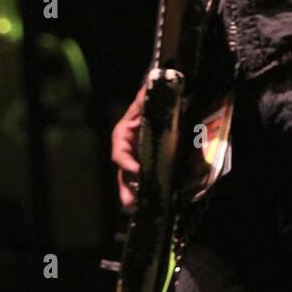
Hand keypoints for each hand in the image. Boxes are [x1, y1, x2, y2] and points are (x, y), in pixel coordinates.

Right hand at [111, 80, 146, 208]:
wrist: (172, 97)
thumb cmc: (157, 97)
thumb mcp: (150, 97)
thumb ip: (148, 94)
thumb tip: (150, 85)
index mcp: (126, 130)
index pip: (120, 148)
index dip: (125, 161)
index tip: (136, 171)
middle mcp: (131, 145)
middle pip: (124, 167)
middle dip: (124, 184)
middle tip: (128, 201)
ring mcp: (141, 153)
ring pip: (132, 175)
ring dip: (132, 190)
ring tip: (134, 206)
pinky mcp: (154, 160)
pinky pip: (148, 175)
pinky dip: (148, 187)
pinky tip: (152, 199)